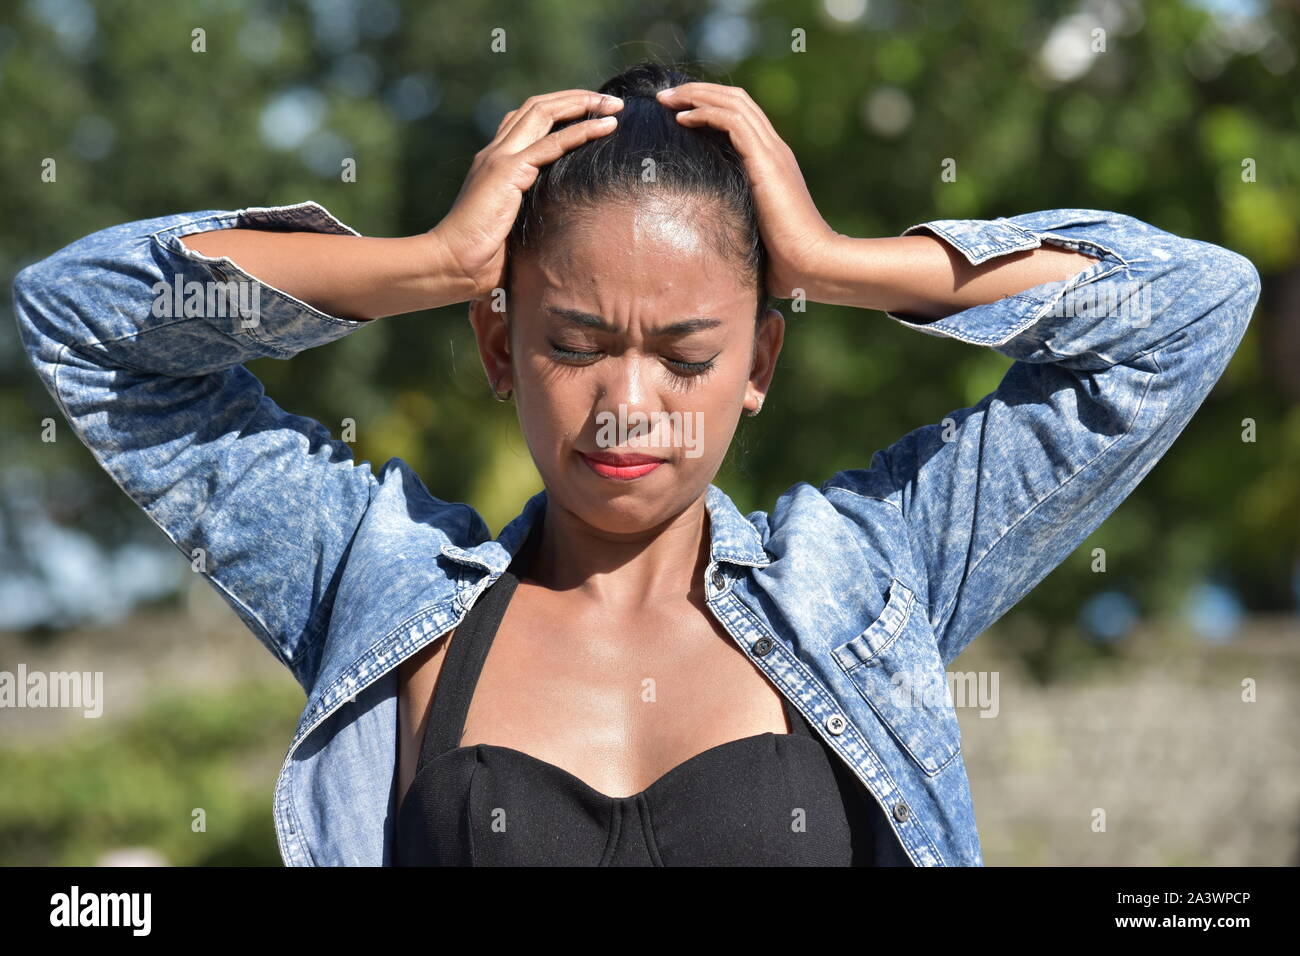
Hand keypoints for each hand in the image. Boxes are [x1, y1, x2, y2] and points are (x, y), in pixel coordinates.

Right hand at [432, 90, 623, 299]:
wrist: (452, 264)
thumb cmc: (479, 258)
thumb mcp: (511, 228)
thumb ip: (529, 216)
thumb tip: (556, 233)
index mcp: (494, 163)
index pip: (527, 121)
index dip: (560, 111)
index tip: (593, 115)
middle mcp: (496, 153)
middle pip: (537, 107)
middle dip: (576, 99)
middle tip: (610, 102)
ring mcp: (500, 158)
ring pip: (543, 113)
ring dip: (581, 104)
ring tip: (613, 106)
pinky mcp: (507, 171)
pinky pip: (551, 143)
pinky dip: (581, 131)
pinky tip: (605, 127)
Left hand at [655, 83, 837, 299]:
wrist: (813, 264)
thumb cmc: (785, 262)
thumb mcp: (751, 231)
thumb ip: (735, 221)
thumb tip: (706, 238)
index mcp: (772, 162)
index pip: (741, 116)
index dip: (709, 105)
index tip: (676, 111)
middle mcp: (775, 150)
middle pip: (736, 99)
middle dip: (697, 92)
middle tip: (664, 96)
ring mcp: (773, 152)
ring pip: (733, 102)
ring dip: (696, 95)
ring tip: (666, 99)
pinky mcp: (767, 161)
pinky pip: (733, 121)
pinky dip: (705, 113)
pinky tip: (682, 119)